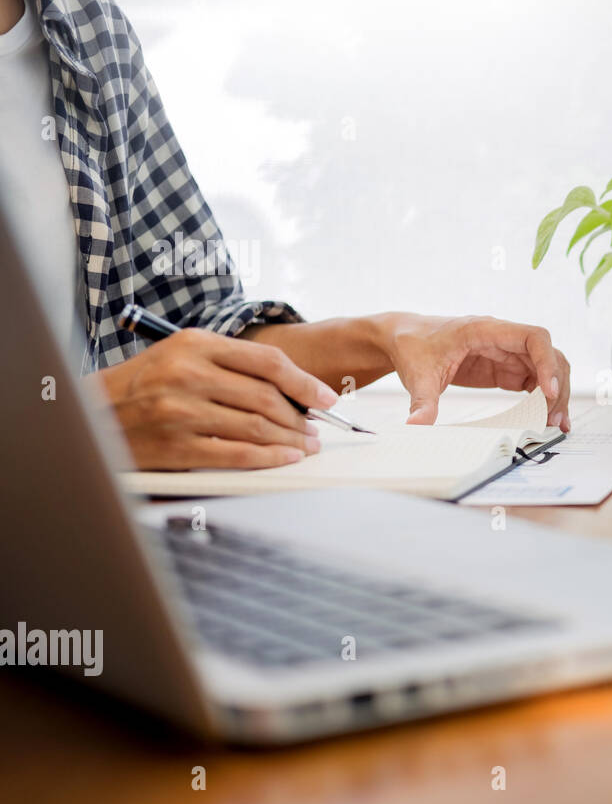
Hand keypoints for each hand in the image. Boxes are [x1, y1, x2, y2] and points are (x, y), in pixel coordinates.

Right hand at [92, 329, 337, 469]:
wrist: (93, 413)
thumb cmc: (146, 383)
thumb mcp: (183, 354)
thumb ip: (231, 364)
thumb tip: (289, 386)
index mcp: (196, 344)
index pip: (268, 361)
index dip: (305, 382)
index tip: (327, 397)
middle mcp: (189, 375)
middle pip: (267, 397)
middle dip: (302, 416)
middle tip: (317, 426)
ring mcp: (182, 412)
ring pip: (257, 427)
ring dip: (291, 439)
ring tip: (306, 444)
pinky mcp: (178, 446)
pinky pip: (238, 455)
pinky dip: (269, 459)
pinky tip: (285, 458)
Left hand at [378, 315, 571, 427]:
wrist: (406, 340)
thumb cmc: (414, 348)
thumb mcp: (418, 376)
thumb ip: (422, 402)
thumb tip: (414, 427)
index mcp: (486, 330)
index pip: (533, 337)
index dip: (547, 362)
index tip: (547, 391)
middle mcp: (503, 339)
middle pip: (548, 355)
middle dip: (556, 385)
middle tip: (553, 420)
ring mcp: (507, 354)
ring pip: (547, 368)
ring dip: (555, 394)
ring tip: (555, 424)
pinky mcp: (505, 369)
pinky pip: (534, 380)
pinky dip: (545, 399)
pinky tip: (547, 419)